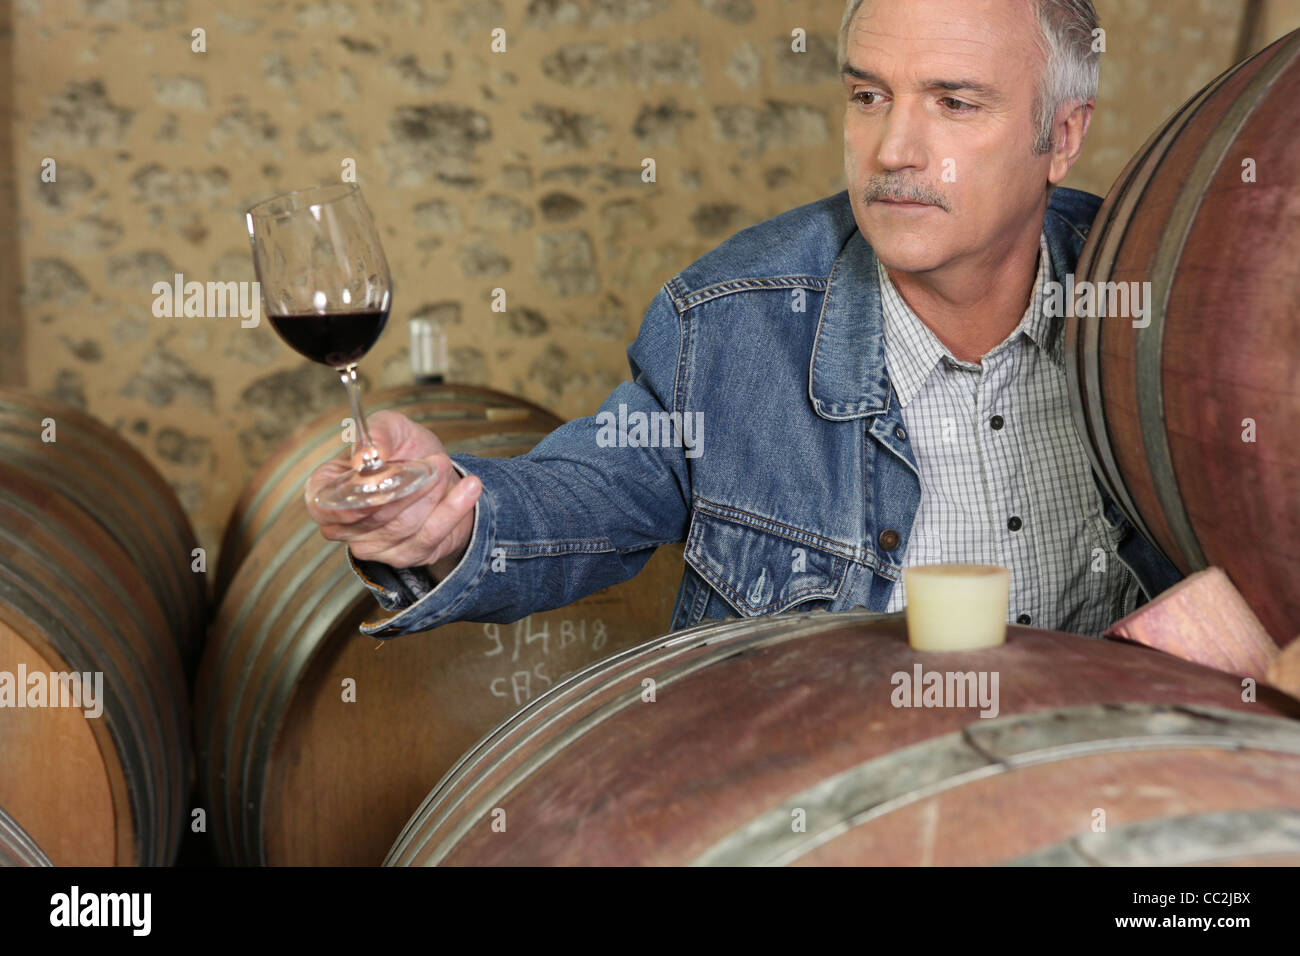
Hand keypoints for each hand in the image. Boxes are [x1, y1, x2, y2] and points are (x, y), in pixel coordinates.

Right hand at [304, 410, 481, 574]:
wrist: (440, 474)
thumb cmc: (405, 450)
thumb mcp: (393, 428)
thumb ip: (378, 433)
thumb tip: (367, 456)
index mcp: (329, 491)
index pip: (322, 506)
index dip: (344, 503)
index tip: (371, 487)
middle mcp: (346, 525)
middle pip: (373, 515)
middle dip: (407, 487)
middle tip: (433, 461)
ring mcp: (374, 546)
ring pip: (403, 525)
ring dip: (431, 493)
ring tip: (445, 467)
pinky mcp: (406, 556)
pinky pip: (430, 535)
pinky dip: (453, 509)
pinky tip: (469, 488)